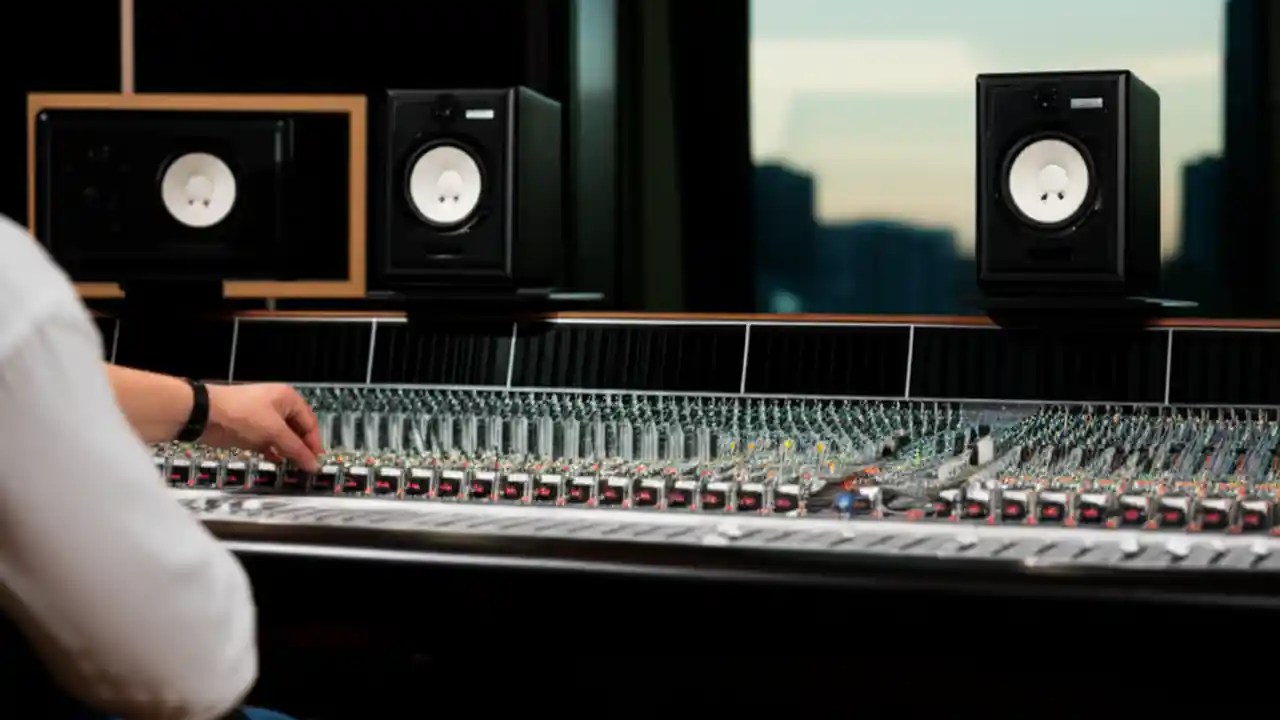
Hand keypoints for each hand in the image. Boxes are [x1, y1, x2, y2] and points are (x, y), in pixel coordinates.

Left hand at [202, 384, 323, 471]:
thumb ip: (296, 450)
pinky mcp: (249, 429)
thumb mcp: (274, 432)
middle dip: (301, 448)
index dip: (314, 443)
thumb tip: (314, 466)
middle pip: (297, 430)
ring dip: (287, 452)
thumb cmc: (243, 416)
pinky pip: (267, 442)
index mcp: (288, 399)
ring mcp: (262, 418)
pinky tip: (276, 463)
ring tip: (293, 468)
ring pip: (282, 437)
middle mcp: (278, 406)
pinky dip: (273, 452)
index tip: (316, 463)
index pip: (310, 423)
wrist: (203, 414)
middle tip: (305, 467)